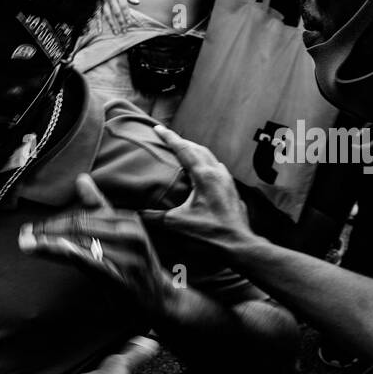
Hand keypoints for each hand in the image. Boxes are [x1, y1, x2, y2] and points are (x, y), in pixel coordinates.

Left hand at [19, 173, 176, 317]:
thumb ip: (99, 207)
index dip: (54, 221)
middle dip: (48, 231)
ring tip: (28, 244)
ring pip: (83, 245)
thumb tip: (81, 179)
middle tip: (23, 235)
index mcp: (127, 220)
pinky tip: (58, 249)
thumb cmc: (134, 263)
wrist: (159, 299)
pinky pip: (96, 264)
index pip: (83, 216)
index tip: (31, 227)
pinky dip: (76, 255)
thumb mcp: (120, 232)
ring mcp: (128, 258)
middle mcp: (129, 235)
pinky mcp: (124, 279)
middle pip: (80, 227)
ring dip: (51, 244)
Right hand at [94, 0, 139, 34]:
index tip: (130, 23)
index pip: (124, 6)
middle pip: (117, 11)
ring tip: (116, 33)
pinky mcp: (96, 1)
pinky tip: (99, 30)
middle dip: (121, 22)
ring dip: (111, 24)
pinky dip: (98, 22)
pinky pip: (97, 13)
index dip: (127, 15)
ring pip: (107, 14)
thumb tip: (137, 3)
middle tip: (124, 32)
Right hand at [142, 125, 255, 253]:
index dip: (169, 137)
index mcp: (204, 176)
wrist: (238, 245)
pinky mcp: (232, 191)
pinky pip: (217, 170)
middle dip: (182, 142)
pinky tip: (202, 175)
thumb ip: (154, 216)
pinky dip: (206, 165)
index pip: (184, 149)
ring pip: (210, 158)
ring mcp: (228, 181)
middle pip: (198, 149)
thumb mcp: (176, 224)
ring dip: (195, 153)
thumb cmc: (209, 233)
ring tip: (184, 154)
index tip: (157, 128)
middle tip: (168, 139)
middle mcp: (217, 173)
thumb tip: (134, 213)